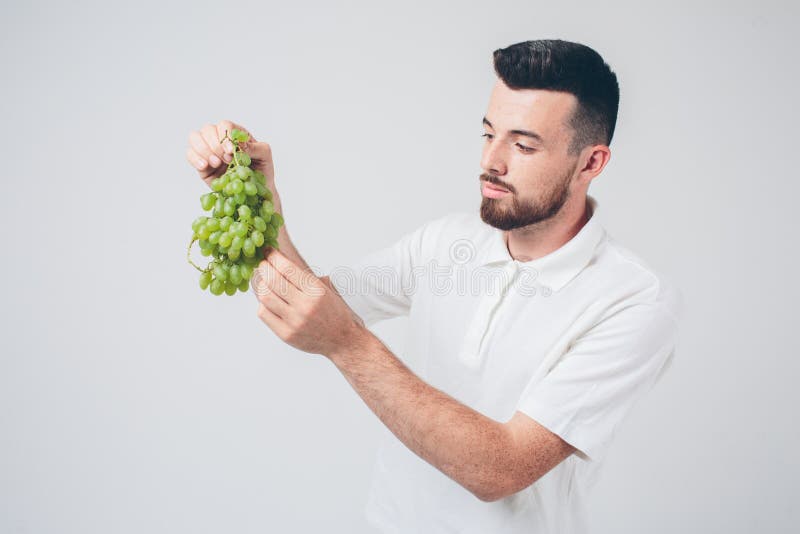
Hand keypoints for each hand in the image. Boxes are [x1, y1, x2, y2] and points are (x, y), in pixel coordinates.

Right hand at [185, 119, 281, 211]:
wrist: (254, 190)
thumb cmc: (261, 170)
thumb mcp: (265, 156)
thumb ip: (255, 148)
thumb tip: (240, 144)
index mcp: (235, 133)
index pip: (224, 125)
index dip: (225, 137)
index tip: (231, 151)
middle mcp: (219, 138)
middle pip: (207, 129)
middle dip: (216, 145)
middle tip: (227, 160)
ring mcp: (209, 150)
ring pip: (195, 138)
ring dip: (204, 150)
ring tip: (217, 163)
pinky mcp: (201, 164)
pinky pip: (189, 154)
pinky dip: (195, 158)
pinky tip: (205, 166)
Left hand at [252, 248, 367, 356]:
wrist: (342, 340)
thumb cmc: (334, 312)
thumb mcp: (325, 289)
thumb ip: (304, 277)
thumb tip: (279, 259)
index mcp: (317, 291)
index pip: (287, 268)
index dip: (274, 256)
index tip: (268, 251)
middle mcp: (305, 306)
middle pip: (273, 280)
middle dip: (264, 268)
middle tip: (262, 264)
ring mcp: (294, 321)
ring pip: (265, 297)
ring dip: (261, 285)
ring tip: (263, 280)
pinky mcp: (286, 334)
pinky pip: (264, 313)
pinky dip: (262, 303)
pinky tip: (268, 300)